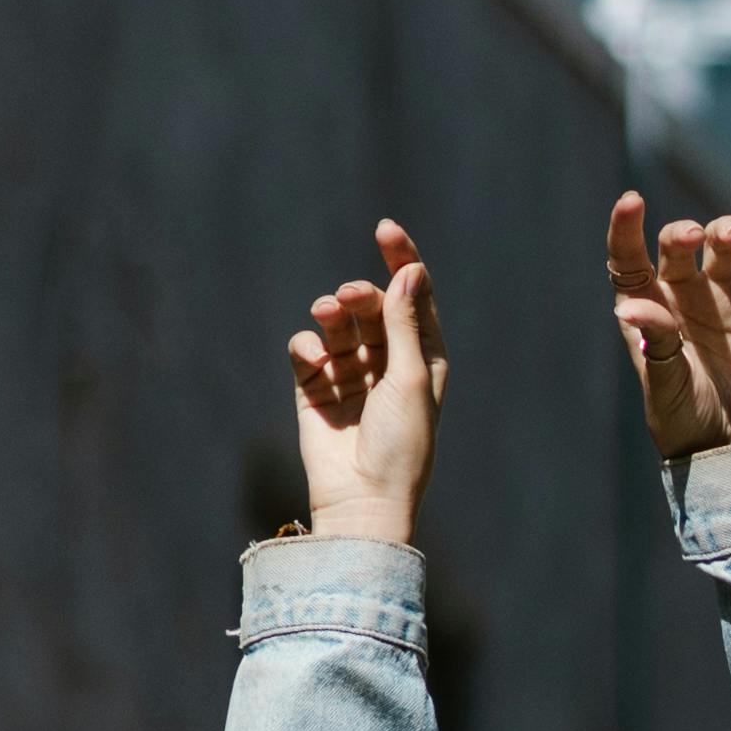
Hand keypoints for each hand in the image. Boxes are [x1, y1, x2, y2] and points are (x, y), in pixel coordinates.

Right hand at [288, 220, 445, 543]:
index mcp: (422, 360)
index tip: (385, 229)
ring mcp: (350, 377)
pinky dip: (307, 347)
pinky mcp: (316, 392)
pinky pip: (308, 351)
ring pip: (339, 325)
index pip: (412, 298)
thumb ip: (405, 323)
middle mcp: (387, 364)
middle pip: (373, 307)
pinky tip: (312, 359)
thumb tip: (409, 271)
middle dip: (360, 294)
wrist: (362, 502)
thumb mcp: (410, 378)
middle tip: (349, 298)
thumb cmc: (400, 447)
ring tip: (326, 313)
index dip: (402, 261)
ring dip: (332, 313)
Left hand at [606, 195, 730, 460]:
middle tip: (695, 239)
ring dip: (727, 229)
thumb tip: (631, 307)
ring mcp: (721, 296)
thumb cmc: (684, 420)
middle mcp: (680, 294)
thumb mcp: (665, 385)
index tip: (632, 201)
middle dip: (685, 232)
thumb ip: (655, 342)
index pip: (628, 257)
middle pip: (678, 244)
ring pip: (722, 245)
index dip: (626, 227)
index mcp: (646, 308)